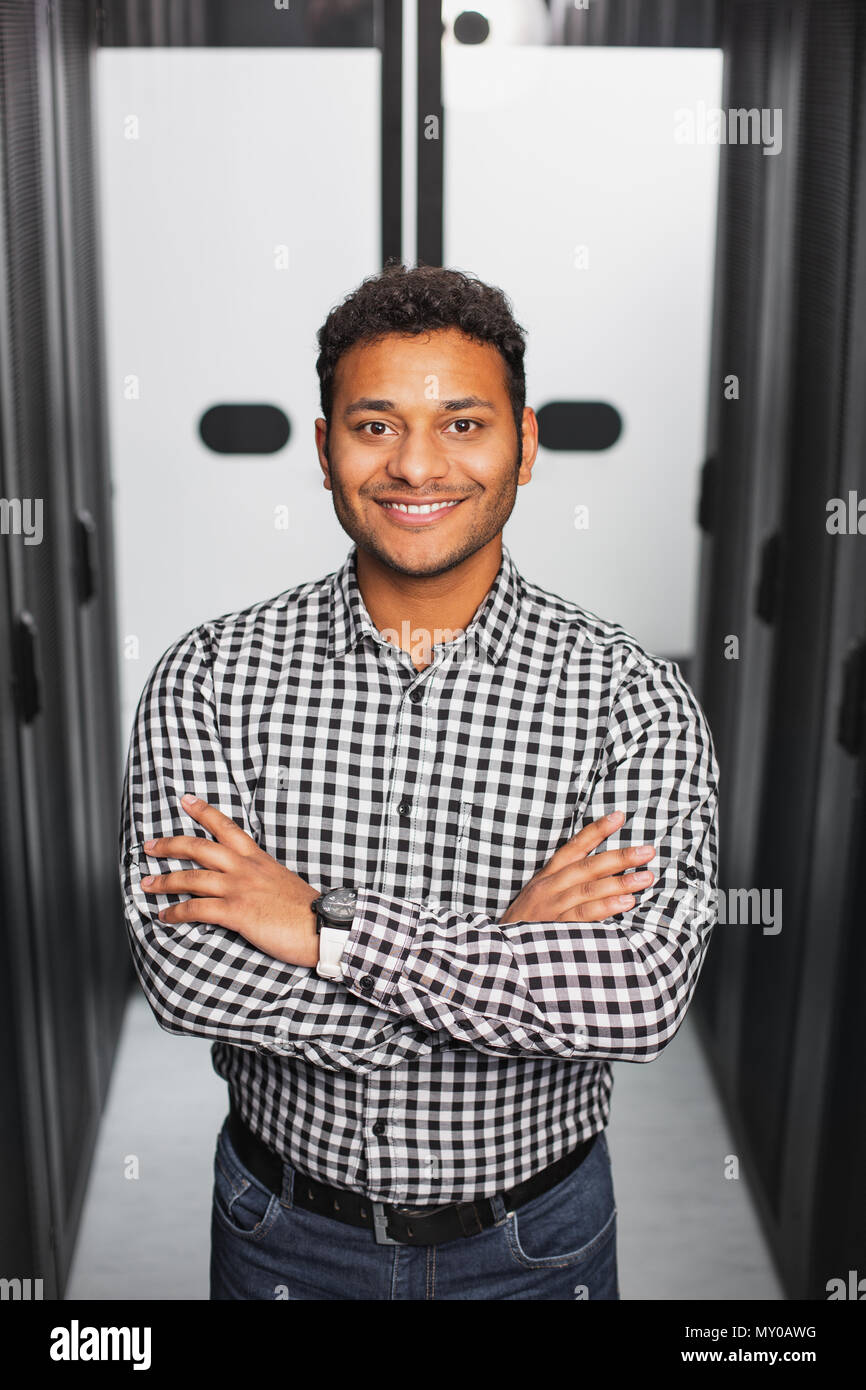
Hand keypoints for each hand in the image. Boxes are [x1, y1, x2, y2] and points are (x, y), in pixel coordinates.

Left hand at [139, 793, 321, 966]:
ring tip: (147, 884)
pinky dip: (176, 911)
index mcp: (258, 859)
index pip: (227, 827)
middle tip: (149, 845)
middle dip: (170, 844)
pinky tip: (164, 915)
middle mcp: (245, 869)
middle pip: (200, 848)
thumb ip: (261, 877)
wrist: (322, 926)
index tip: (187, 800)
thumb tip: (248, 883)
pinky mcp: (237, 912)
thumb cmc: (306, 910)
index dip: (204, 812)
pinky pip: (197, 908)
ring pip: (192, 877)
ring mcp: (239, 889)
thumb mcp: (281, 881)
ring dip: (164, 880)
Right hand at [499, 810, 655, 923]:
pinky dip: (606, 907)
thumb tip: (601, 872)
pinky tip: (626, 902)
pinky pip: (584, 916)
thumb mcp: (538, 895)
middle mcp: (549, 887)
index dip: (597, 831)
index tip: (620, 816)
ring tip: (646, 877)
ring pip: (590, 889)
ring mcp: (552, 908)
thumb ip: (563, 882)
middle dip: (620, 857)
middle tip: (648, 851)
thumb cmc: (525, 922)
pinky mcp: (555, 929)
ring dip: (620, 882)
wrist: (498, 952)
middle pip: (589, 866)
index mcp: (547, 876)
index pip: (574, 847)